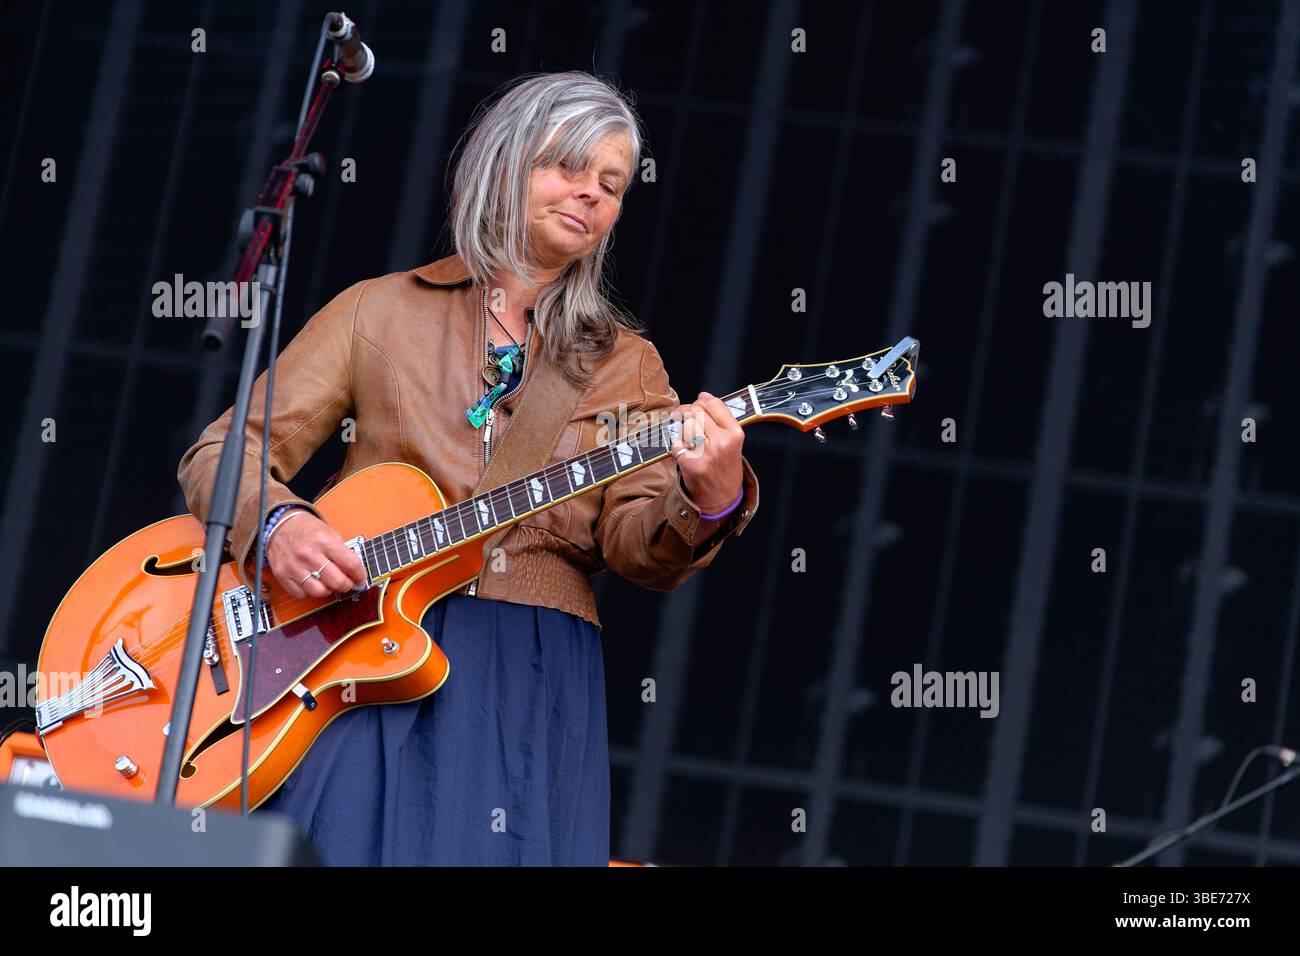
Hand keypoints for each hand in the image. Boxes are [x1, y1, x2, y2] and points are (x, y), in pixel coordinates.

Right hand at [266, 509, 368, 598]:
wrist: (278, 525)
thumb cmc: (305, 528)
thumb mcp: (328, 531)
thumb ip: (341, 549)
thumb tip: (354, 570)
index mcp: (323, 540)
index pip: (350, 563)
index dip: (360, 574)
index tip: (361, 578)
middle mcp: (308, 554)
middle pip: (336, 581)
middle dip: (346, 585)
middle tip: (347, 583)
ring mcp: (294, 566)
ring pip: (319, 591)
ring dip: (328, 590)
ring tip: (329, 584)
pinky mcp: (283, 575)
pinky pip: (302, 594)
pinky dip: (310, 591)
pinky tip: (313, 582)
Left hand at [669, 391, 743, 513]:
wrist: (722, 498)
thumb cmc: (725, 467)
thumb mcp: (732, 441)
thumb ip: (720, 418)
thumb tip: (703, 394)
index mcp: (735, 433)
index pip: (713, 404)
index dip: (701, 401)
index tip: (695, 406)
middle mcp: (722, 442)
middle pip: (696, 411)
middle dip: (685, 411)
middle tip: (682, 417)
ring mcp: (706, 454)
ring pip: (685, 425)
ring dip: (681, 429)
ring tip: (686, 438)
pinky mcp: (691, 464)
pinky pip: (676, 443)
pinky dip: (676, 446)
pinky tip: (684, 453)